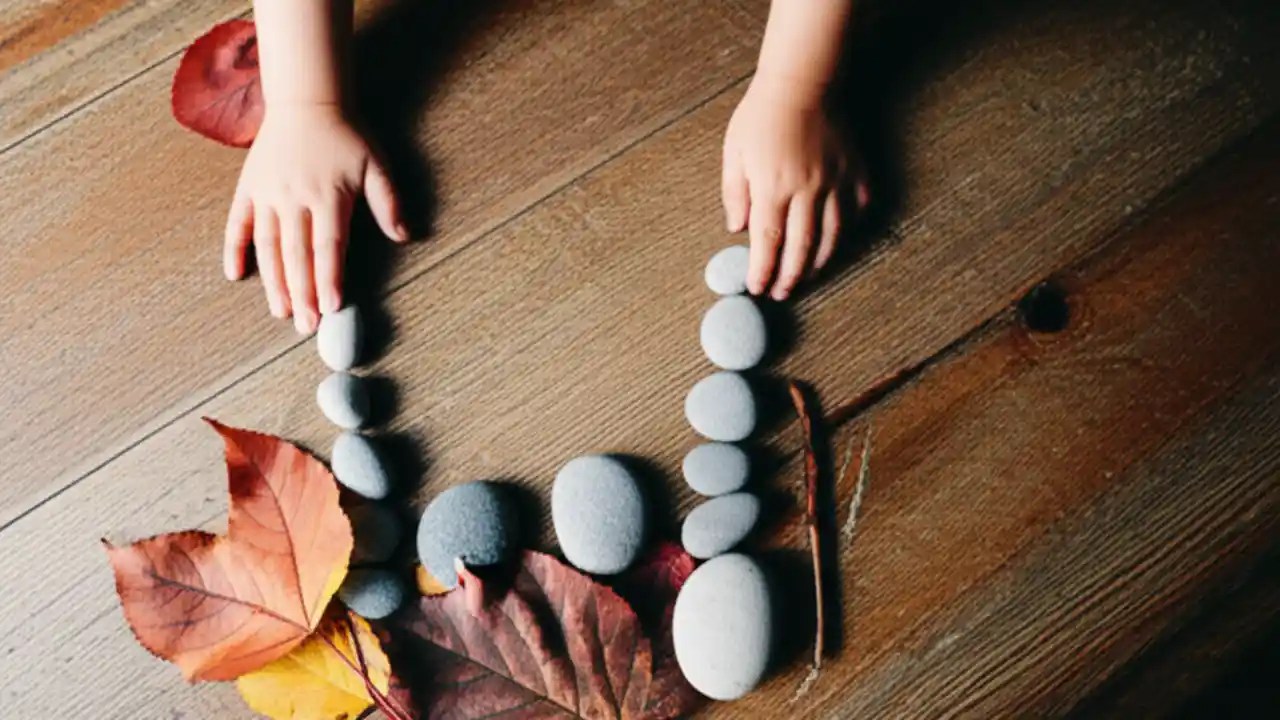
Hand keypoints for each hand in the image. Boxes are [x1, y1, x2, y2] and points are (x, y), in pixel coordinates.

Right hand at [224, 104, 406, 332]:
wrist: (306, 101)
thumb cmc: (346, 136)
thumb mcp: (375, 164)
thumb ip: (388, 202)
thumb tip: (404, 236)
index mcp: (328, 196)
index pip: (329, 246)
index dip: (329, 278)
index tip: (331, 307)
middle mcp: (294, 198)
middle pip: (297, 254)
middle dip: (302, 292)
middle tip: (306, 326)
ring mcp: (267, 194)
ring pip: (268, 245)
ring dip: (273, 281)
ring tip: (280, 310)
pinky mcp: (248, 188)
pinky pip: (237, 223)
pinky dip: (233, 248)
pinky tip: (235, 275)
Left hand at [721, 77, 866, 299]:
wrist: (803, 81)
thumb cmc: (762, 115)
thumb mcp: (734, 153)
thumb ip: (734, 194)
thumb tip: (736, 230)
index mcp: (773, 186)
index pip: (767, 243)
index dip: (762, 271)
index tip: (757, 287)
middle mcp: (807, 189)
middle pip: (801, 248)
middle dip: (790, 277)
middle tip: (781, 293)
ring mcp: (836, 182)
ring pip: (832, 237)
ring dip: (820, 264)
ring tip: (807, 277)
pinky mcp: (856, 173)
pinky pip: (857, 211)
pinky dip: (848, 231)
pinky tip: (836, 242)